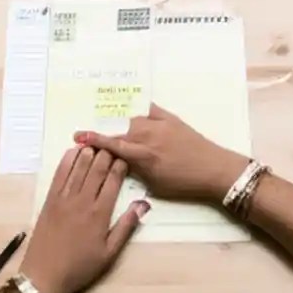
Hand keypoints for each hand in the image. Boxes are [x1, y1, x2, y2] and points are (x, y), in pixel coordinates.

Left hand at [19, 147, 146, 292]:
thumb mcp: (110, 253)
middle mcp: (82, 201)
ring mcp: (63, 199)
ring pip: (78, 169)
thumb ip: (126, 226)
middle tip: (112, 146)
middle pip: (96, 170)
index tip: (126, 157)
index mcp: (100, 213)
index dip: (120, 166)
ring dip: (87, 154)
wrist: (45, 275)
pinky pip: (59, 175)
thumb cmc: (80, 267)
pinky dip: (66, 162)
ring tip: (96, 144)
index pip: (113, 181)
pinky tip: (72, 152)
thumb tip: (143, 205)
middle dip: (106, 155)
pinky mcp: (49, 201)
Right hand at [75, 104, 248, 203]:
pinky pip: (149, 109)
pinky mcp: (171, 118)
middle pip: (120, 129)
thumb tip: (122, 160)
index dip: (94, 140)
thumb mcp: (155, 184)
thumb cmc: (184, 183)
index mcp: (144, 155)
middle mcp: (149, 136)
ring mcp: (160, 124)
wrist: (214, 169)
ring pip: (132, 119)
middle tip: (93, 135)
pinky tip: (131, 109)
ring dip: (122, 124)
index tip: (79, 137)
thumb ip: (136, 170)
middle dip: (106, 132)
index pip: (113, 144)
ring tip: (113, 127)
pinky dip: (139, 110)